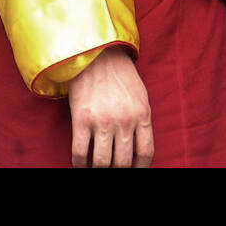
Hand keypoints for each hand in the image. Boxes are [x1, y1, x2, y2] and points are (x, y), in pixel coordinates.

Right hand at [67, 45, 153, 166]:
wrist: (98, 55)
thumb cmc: (121, 76)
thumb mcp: (141, 96)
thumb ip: (141, 121)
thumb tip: (138, 150)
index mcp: (143, 114)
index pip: (145, 153)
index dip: (139, 169)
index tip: (133, 171)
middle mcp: (124, 120)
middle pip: (122, 162)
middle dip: (118, 170)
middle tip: (112, 168)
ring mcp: (103, 121)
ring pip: (102, 163)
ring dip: (99, 169)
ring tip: (97, 167)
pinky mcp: (82, 120)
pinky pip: (80, 153)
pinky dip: (80, 164)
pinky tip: (81, 163)